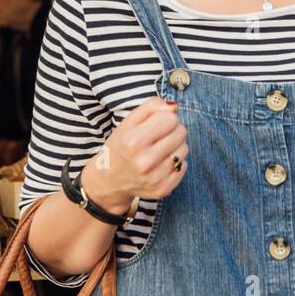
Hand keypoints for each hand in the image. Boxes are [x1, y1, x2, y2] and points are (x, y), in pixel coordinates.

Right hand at [82, 96, 187, 214]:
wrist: (110, 180)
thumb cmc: (121, 146)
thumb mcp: (128, 122)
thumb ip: (150, 107)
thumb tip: (174, 106)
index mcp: (133, 141)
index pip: (170, 118)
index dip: (164, 118)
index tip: (155, 124)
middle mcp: (144, 162)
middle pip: (181, 132)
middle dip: (172, 130)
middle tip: (157, 137)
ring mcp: (155, 178)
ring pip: (184, 149)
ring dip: (174, 146)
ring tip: (158, 150)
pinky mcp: (163, 189)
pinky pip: (183, 166)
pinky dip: (175, 163)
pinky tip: (160, 164)